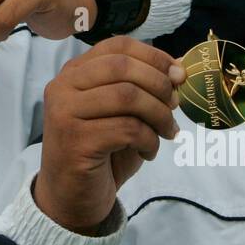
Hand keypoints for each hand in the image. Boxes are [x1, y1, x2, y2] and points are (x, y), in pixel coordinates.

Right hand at [33, 37, 183, 234]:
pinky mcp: (75, 140)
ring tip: (167, 132)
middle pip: (122, 66)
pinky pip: (127, 129)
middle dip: (159, 84)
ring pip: (127, 96)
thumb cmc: (101, 153)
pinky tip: (148, 153)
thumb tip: (181, 67)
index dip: (153, 56)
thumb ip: (144, 89)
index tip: (178, 75)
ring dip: (159, 114)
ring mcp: (65, 112)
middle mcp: (63, 86)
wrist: (72, 198)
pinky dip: (149, 140)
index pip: (117, 46)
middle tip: (175, 106)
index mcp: (74, 73)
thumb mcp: (124, 114)